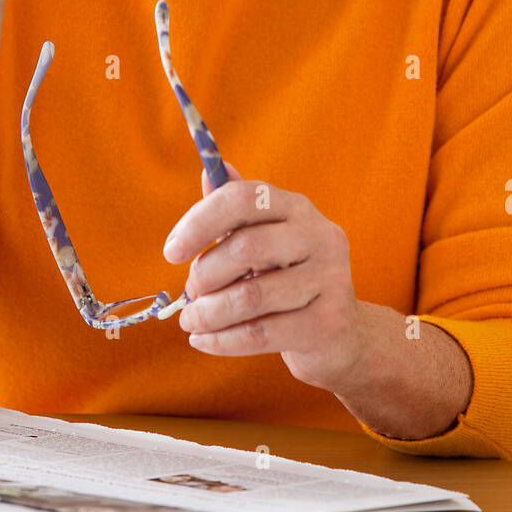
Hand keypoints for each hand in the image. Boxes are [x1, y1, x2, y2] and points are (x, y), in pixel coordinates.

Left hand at [163, 161, 365, 391]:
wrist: (340, 335)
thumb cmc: (289, 280)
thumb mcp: (263, 240)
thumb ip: (236, 211)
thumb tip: (208, 170)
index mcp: (298, 208)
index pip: (243, 198)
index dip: (199, 222)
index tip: (171, 251)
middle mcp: (320, 236)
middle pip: (245, 246)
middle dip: (205, 274)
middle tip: (190, 292)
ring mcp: (329, 279)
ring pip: (251, 296)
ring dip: (208, 313)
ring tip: (192, 320)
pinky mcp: (327, 323)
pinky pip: (260, 334)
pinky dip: (222, 340)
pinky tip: (203, 340)